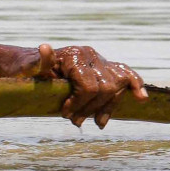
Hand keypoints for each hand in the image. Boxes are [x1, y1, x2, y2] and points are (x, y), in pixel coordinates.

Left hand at [26, 42, 146, 127]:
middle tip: (74, 121)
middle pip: (105, 88)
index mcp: (75, 55)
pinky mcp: (104, 67)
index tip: (65, 113)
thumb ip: (41, 63)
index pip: (89, 86)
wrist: (30, 64)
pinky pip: (125, 74)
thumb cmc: (28, 69)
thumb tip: (44, 48)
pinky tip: (141, 98)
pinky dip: (135, 84)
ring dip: (107, 107)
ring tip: (96, 122)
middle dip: (91, 108)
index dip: (79, 103)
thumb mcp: (30, 68)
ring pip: (117, 86)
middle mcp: (90, 55)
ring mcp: (99, 61)